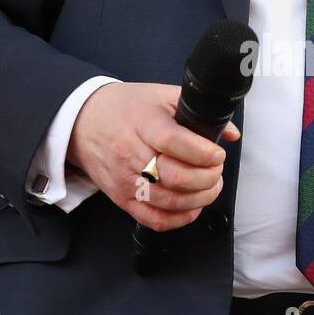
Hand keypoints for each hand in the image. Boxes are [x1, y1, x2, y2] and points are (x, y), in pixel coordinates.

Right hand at [66, 81, 240, 230]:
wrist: (83, 121)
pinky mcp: (122, 198)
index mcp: (143, 123)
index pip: (174, 142)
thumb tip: (230, 133)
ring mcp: (125, 180)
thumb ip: (197, 110)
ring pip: (169, 201)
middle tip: (215, 170)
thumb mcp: (160, 95)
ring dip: (200, 198)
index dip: (204, 152)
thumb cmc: (124, 108)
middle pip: (176, 177)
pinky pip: (154, 219)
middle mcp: (131, 153)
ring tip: (209, 186)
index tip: (217, 153)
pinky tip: (191, 206)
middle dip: (208, 177)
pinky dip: (179, 218)